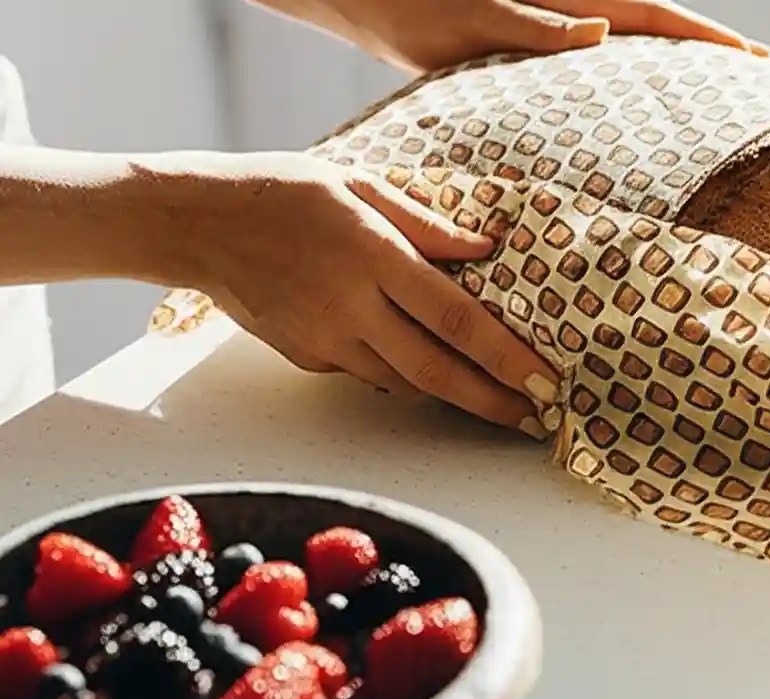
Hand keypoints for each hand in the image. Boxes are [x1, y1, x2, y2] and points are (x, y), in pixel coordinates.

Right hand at [150, 152, 558, 436]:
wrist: (197, 223)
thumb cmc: (283, 192)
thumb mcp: (359, 185)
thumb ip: (426, 222)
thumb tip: (488, 247)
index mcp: (373, 256)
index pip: (456, 318)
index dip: (505, 356)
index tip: (545, 379)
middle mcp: (351, 307)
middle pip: (437, 371)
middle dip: (493, 401)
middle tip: (537, 417)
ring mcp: (325, 339)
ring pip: (405, 381)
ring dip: (454, 395)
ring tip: (500, 400)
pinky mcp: (306, 358)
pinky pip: (369, 373)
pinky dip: (403, 373)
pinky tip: (430, 367)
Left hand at [255, 0, 766, 72]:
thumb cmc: (412, 7)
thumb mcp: (473, 18)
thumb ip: (534, 23)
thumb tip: (602, 29)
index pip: (651, 14)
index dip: (703, 38)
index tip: (749, 59)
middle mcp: (568, 3)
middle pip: (654, 22)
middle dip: (705, 46)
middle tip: (755, 73)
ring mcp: (554, 19)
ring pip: (631, 37)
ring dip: (674, 58)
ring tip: (715, 86)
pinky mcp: (534, 37)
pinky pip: (597, 57)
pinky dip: (630, 71)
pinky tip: (640, 96)